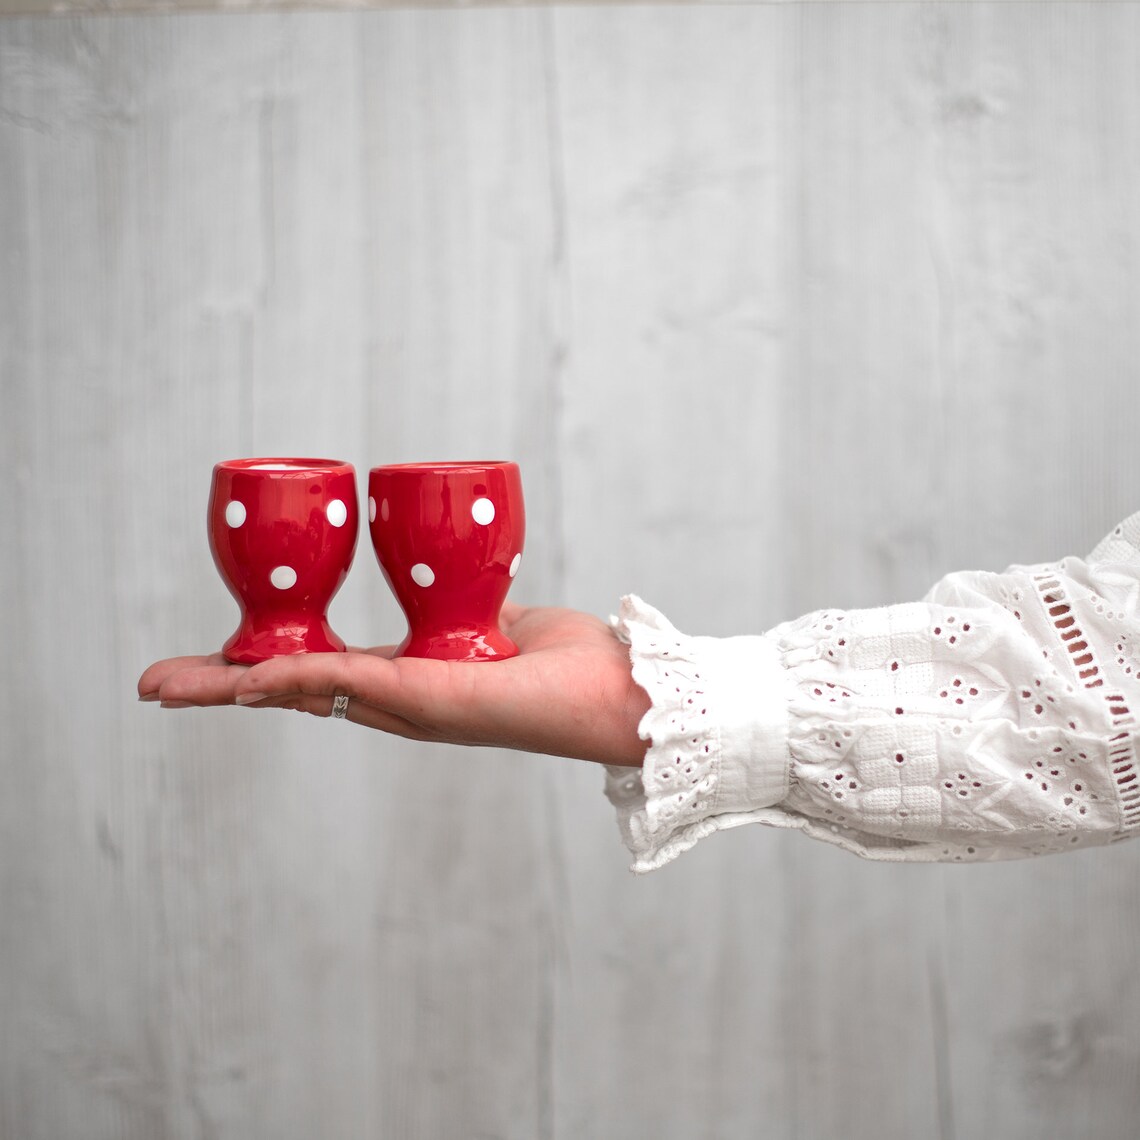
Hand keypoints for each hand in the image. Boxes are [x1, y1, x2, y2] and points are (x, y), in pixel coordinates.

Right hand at [137, 605, 649, 766]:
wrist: (619, 694)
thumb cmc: (568, 662)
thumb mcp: (499, 626)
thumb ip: (464, 620)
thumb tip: (461, 598)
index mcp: (410, 683)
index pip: (317, 675)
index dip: (259, 670)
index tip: (208, 665)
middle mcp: (401, 701)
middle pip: (294, 692)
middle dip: (221, 687)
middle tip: (152, 686)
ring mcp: (413, 706)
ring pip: (306, 693)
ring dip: (235, 687)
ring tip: (169, 688)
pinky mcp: (436, 701)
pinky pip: (351, 683)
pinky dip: (296, 679)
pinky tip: (248, 678)